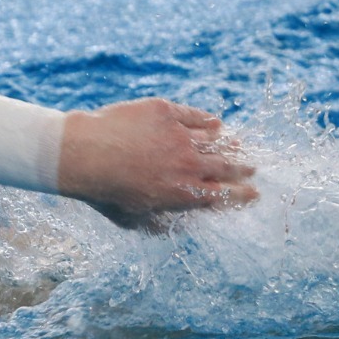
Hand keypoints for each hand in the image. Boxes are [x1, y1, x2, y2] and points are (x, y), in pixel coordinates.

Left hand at [56, 98, 257, 228]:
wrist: (83, 154)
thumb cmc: (103, 192)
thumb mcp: (131, 219)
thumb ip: (156, 224)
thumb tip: (172, 226)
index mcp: (183, 194)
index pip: (224, 195)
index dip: (242, 194)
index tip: (254, 192)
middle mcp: (188, 164)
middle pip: (226, 166)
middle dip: (242, 168)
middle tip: (252, 168)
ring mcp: (179, 135)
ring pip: (214, 139)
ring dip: (228, 144)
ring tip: (236, 145)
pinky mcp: (165, 112)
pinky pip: (195, 116)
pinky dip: (208, 121)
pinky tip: (215, 123)